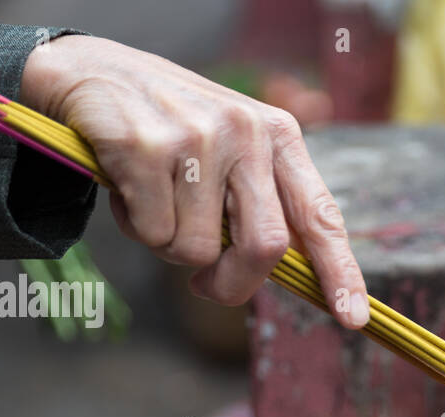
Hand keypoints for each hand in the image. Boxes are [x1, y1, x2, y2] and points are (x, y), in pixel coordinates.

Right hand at [20, 35, 368, 324]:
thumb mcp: (230, 151)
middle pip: (266, 247)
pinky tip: (126, 185)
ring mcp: (197, 137)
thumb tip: (291, 274)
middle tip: (205, 286)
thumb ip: (260, 203)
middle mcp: (247, 131)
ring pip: (197, 249)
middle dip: (234, 283)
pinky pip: (152, 232)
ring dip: (167, 244)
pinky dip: (134, 225)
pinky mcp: (147, 146)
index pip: (320, 216)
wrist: (91, 71)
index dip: (340, 272)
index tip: (353, 317)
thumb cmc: (170, 128)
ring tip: (152, 198)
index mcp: (279, 136)